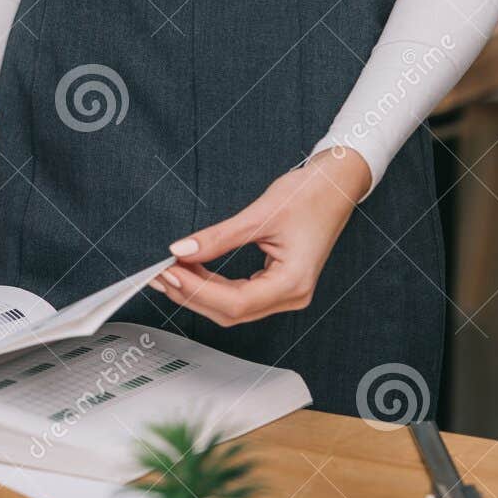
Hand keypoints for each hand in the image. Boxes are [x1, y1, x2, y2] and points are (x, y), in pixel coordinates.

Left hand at [150, 147, 372, 325]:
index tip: (169, 272)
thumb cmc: (311, 195)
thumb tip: (181, 249)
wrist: (338, 185)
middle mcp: (292, 296)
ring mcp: (286, 294)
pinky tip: (192, 273)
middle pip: (231, 312)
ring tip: (170, 273)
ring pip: (232, 308)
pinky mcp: (278, 285)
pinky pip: (239, 297)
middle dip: (191, 294)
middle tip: (159, 275)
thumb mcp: (260, 214)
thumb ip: (218, 237)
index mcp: (293, 283)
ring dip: (198, 293)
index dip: (197, 291)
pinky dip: (212, 287)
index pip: (235, 302)